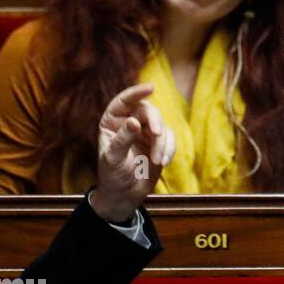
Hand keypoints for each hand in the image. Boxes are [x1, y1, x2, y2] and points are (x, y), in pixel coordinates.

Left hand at [92, 83, 175, 223]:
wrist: (125, 195)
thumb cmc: (112, 176)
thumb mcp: (113, 158)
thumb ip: (123, 139)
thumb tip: (134, 121)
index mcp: (112, 122)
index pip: (124, 101)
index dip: (136, 93)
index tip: (150, 88)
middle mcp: (129, 123)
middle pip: (148, 112)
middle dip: (155, 123)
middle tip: (157, 135)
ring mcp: (145, 132)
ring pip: (162, 126)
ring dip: (163, 143)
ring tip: (158, 161)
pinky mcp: (159, 143)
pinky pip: (170, 139)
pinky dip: (170, 150)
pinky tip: (163, 162)